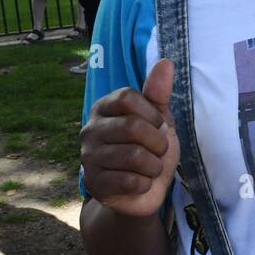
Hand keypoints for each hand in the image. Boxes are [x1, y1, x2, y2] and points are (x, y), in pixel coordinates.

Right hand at [80, 58, 179, 216]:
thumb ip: (159, 93)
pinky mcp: (94, 184)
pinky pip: (130, 181)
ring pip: (134, 156)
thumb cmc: (150, 151)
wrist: (142, 193)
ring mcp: (88, 158)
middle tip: (158, 151)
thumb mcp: (159, 120)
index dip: (152, 114)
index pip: (127, 98)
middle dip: (158, 143)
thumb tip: (165, 61)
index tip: (158, 126)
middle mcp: (90, 130)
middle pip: (132, 126)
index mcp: (103, 108)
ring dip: (154, 166)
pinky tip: (140, 183)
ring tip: (150, 168)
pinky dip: (145, 184)